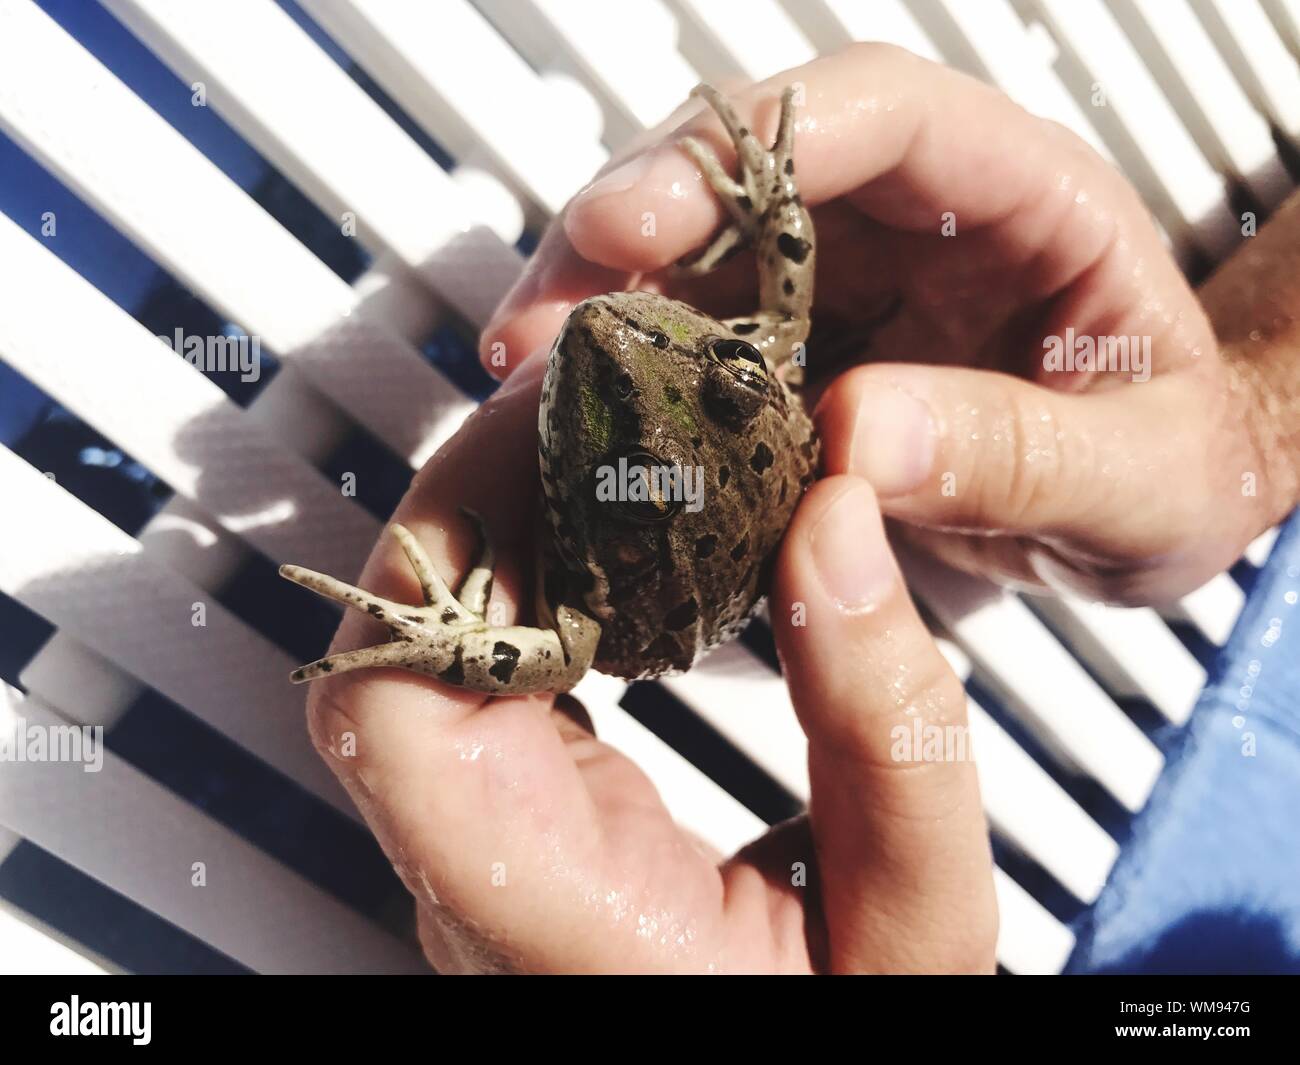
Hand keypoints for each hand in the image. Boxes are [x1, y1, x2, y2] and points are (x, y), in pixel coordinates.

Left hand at [305, 354, 995, 972]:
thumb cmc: (836, 1036)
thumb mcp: (919, 931)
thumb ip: (890, 736)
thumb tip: (833, 521)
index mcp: (554, 917)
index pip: (395, 702)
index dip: (440, 538)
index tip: (542, 428)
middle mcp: (476, 884)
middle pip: (398, 645)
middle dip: (485, 489)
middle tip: (598, 397)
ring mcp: (477, 853)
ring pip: (424, 647)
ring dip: (506, 521)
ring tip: (612, 441)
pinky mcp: (507, 824)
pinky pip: (474, 672)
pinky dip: (531, 575)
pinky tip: (610, 534)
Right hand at [482, 44, 1297, 603]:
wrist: (1168, 505)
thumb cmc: (1185, 462)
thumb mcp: (1144, 478)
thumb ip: (1020, 456)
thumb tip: (855, 438)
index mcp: (1023, 196)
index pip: (869, 115)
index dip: (736, 154)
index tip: (630, 224)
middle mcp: (920, 218)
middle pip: (744, 174)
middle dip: (624, 234)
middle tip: (538, 325)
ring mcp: (855, 279)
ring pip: (701, 250)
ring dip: (607, 305)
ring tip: (533, 378)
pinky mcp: (810, 348)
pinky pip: (704, 338)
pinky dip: (641, 375)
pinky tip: (594, 420)